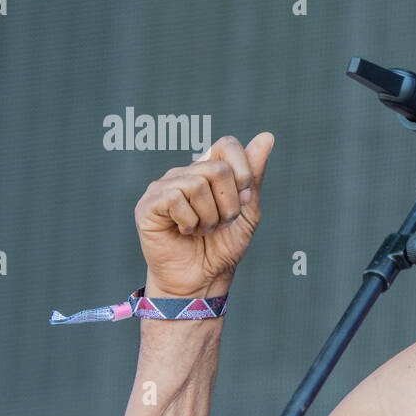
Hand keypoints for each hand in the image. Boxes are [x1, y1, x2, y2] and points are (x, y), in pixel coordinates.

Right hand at [134, 133, 274, 298]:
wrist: (203, 279)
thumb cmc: (223, 247)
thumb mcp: (247, 211)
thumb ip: (253, 175)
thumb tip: (267, 136)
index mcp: (207, 170)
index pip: (227, 144)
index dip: (243, 172)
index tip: (244, 201)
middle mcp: (184, 173)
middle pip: (217, 168)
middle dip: (228, 204)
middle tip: (220, 224)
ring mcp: (164, 187)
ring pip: (198, 185)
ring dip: (209, 217)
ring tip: (202, 230)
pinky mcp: (149, 204)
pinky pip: (176, 199)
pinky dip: (189, 223)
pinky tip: (184, 232)